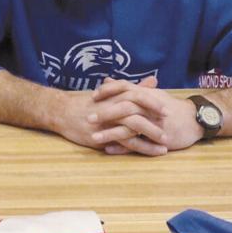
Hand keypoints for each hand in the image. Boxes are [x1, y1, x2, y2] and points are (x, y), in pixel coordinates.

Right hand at [52, 82, 168, 156]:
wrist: (61, 112)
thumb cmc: (86, 103)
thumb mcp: (109, 93)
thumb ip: (133, 88)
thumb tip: (153, 80)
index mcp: (114, 95)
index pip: (137, 95)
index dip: (153, 101)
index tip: (167, 108)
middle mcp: (112, 106)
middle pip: (138, 109)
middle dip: (155, 118)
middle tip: (169, 125)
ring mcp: (107, 120)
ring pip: (134, 126)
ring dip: (151, 135)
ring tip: (165, 143)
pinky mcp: (103, 134)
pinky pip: (124, 141)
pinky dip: (139, 147)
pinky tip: (149, 152)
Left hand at [88, 76, 203, 155]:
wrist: (194, 119)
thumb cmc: (169, 106)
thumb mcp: (149, 93)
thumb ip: (126, 88)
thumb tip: (107, 80)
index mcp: (146, 94)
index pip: (124, 88)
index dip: (108, 91)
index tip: (93, 95)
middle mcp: (149, 107)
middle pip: (125, 107)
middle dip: (105, 113)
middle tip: (88, 117)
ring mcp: (154, 124)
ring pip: (129, 128)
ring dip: (110, 133)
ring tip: (93, 137)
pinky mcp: (158, 139)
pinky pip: (138, 144)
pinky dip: (122, 147)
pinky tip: (109, 149)